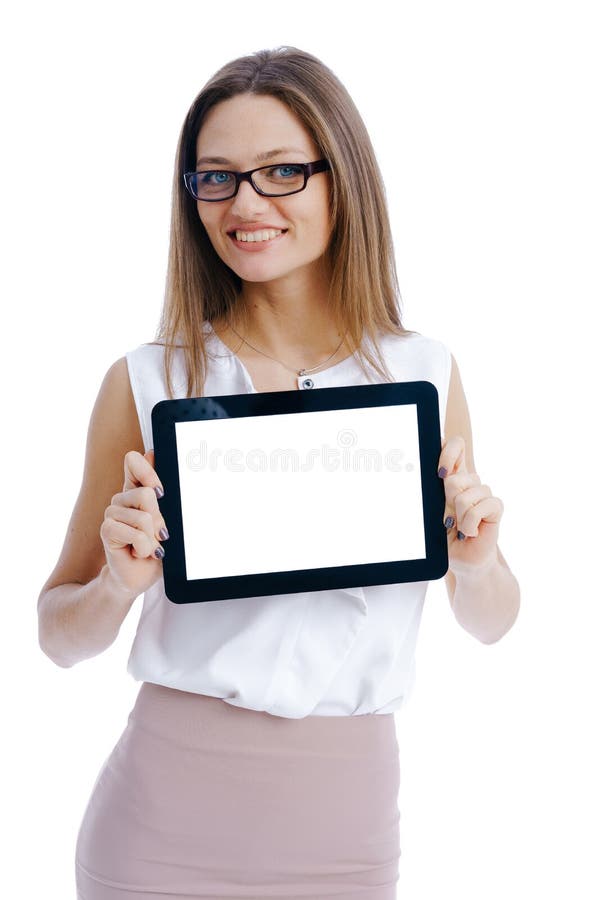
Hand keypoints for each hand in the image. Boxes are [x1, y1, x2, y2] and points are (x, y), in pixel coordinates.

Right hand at [99, 449, 168, 598]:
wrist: (137, 576)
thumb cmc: (154, 548)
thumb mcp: (163, 520)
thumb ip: (157, 491)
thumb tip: (151, 452)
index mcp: (136, 490)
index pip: (133, 462)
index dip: (148, 471)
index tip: (160, 492)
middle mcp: (122, 498)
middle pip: (147, 494)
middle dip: (159, 520)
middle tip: (156, 536)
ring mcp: (112, 513)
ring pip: (144, 517)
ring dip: (152, 538)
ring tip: (147, 546)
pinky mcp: (107, 529)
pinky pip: (135, 533)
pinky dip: (144, 547)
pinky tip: (138, 553)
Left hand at [438, 435, 503, 574]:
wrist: (464, 561)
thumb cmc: (446, 538)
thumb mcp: (434, 516)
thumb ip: (438, 495)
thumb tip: (442, 476)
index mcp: (452, 478)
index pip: (455, 448)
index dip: (449, 452)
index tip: (440, 472)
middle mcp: (469, 483)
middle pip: (457, 477)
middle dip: (448, 502)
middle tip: (449, 520)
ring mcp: (483, 494)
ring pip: (468, 493)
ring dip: (459, 516)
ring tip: (459, 529)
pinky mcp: (495, 507)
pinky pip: (483, 505)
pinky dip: (470, 522)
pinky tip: (470, 532)